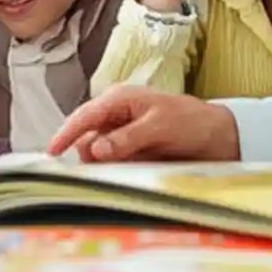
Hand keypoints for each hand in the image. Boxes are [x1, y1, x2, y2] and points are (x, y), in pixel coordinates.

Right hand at [48, 85, 239, 161]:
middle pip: (84, 137)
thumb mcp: (160, 127)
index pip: (84, 116)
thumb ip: (127, 138)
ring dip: (102, 165)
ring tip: (126, 168)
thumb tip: (95, 148)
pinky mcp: (128, 153)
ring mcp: (120, 136)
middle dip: (85, 154)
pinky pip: (110, 164)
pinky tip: (129, 172)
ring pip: (95, 154)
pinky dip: (113, 171)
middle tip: (97, 171)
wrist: (220, 137)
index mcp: (119, 100)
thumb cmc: (191, 122)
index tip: (52, 152)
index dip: (66, 133)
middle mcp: (115, 117)